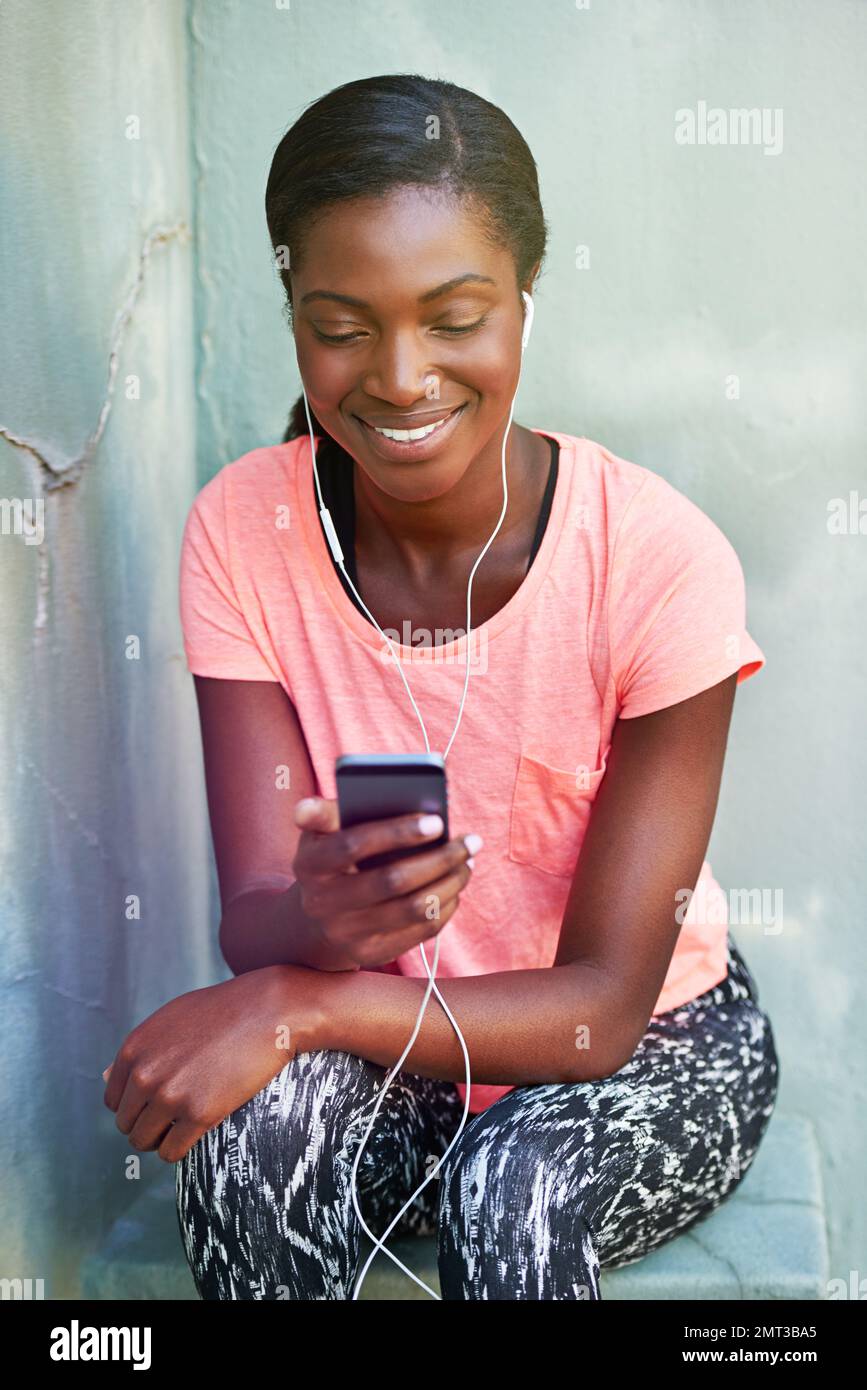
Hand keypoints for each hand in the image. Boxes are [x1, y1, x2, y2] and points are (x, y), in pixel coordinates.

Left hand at [102, 964, 322, 1162]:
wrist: (267, 1012)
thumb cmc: (223, 1011)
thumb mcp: (171, 1019)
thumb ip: (141, 1049)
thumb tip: (107, 1076)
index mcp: (133, 1050)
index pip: (114, 1100)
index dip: (134, 1107)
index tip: (154, 1107)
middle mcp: (145, 1074)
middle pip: (126, 1124)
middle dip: (146, 1125)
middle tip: (172, 1119)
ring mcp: (170, 1096)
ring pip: (144, 1142)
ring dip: (160, 1141)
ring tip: (181, 1129)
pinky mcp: (199, 1114)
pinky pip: (172, 1151)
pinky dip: (178, 1151)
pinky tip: (193, 1136)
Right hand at [292, 796, 481, 970]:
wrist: (318, 918)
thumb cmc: (331, 858)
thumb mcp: (320, 833)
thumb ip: (324, 814)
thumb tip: (304, 808)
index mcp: (309, 864)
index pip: (353, 845)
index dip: (397, 832)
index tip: (437, 821)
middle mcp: (322, 903)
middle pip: (392, 880)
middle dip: (439, 858)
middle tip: (470, 841)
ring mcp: (345, 933)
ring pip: (413, 907)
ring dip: (450, 882)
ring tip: (468, 861)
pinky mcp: (370, 954)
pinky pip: (420, 930)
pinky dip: (446, 905)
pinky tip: (456, 886)